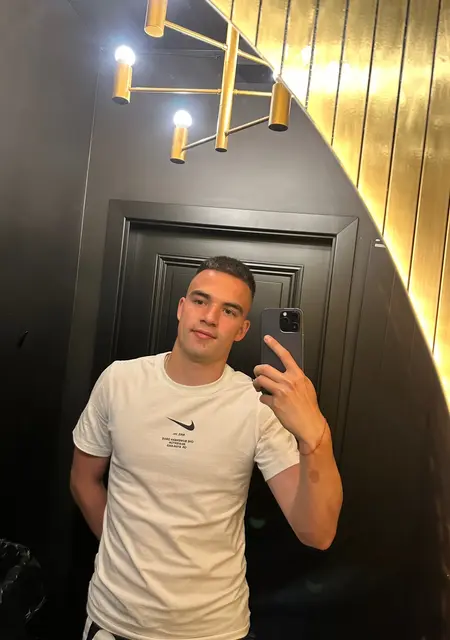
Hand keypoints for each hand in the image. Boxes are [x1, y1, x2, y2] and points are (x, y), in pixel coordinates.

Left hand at [253, 335, 325, 451]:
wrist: (310, 424)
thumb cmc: (308, 407)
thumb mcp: (307, 386)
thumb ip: (296, 377)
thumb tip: (287, 372)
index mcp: (298, 375)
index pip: (285, 355)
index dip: (275, 345)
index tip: (268, 338)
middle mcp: (288, 381)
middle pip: (265, 368)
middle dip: (257, 369)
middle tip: (257, 372)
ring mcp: (281, 392)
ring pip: (260, 380)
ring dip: (256, 383)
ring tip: (259, 386)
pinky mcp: (275, 403)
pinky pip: (262, 397)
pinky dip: (263, 399)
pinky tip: (268, 401)